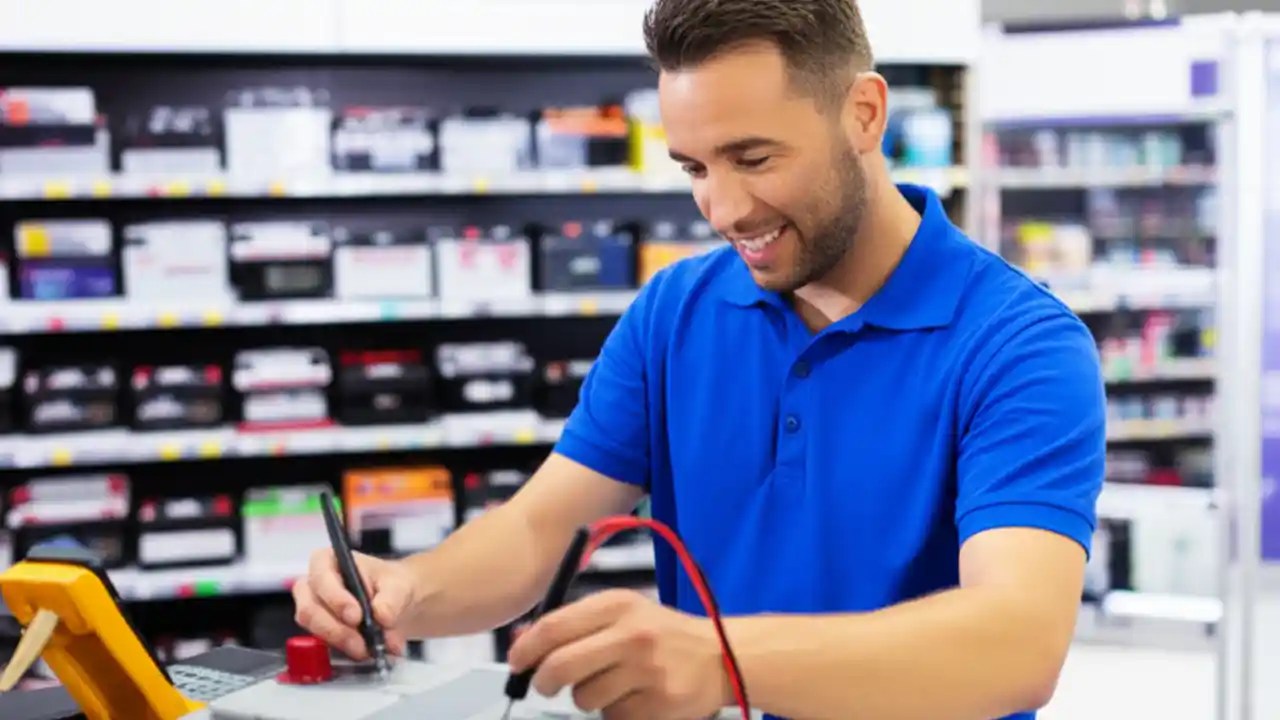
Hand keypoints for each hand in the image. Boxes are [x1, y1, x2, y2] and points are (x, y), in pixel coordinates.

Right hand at [292, 548, 415, 659]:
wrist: (398, 604)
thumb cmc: (390, 584)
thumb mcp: (399, 585)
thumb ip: (392, 598)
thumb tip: (381, 615)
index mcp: (328, 562)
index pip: (320, 577)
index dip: (335, 598)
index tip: (356, 616)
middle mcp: (314, 586)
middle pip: (310, 609)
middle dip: (337, 629)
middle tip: (362, 643)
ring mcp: (314, 611)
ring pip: (315, 631)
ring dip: (343, 643)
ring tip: (370, 649)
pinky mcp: (319, 633)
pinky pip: (323, 646)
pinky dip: (346, 652)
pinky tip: (367, 653)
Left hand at [507, 589, 730, 718]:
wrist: (722, 656)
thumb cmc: (662, 634)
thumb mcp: (624, 612)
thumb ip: (576, 623)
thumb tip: (522, 641)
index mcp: (618, 605)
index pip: (554, 627)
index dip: (526, 648)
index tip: (517, 661)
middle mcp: (632, 635)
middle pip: (561, 667)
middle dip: (544, 681)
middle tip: (546, 684)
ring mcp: (646, 671)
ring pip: (584, 698)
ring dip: (588, 697)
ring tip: (611, 684)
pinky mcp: (658, 704)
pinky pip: (612, 716)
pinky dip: (615, 712)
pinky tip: (635, 696)